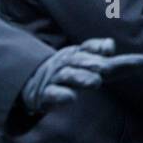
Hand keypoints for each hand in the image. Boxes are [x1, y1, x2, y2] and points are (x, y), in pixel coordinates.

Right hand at [20, 38, 142, 113]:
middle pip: (82, 60)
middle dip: (95, 63)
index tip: (113, 50)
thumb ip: (102, 56)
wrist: (30, 81)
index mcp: (78, 53)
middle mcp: (67, 62)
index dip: (102, 47)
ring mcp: (56, 78)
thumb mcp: (85, 62)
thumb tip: (111, 44)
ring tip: (95, 82)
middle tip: (107, 67)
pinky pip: (52, 94)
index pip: (92, 47)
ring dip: (82, 77)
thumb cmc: (68, 71)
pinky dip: (60, 95)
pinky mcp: (45, 94)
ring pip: (69, 75)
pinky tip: (70, 98)